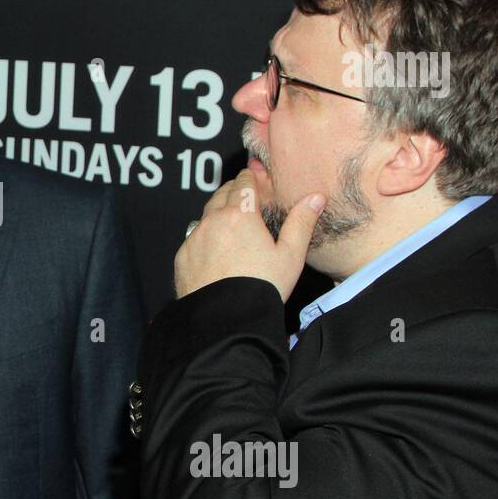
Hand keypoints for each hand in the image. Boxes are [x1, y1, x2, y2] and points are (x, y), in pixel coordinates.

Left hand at [173, 168, 324, 301]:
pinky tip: (215, 249)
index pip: (244, 183)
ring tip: (231, 222)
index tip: (254, 178)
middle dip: (234, 191)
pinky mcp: (182, 256)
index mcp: (240, 215)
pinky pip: (194, 237)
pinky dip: (205, 236)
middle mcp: (213, 221)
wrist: (226, 320)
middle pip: (222, 194)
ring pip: (206, 214)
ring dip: (217, 212)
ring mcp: (194, 238)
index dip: (251, 178)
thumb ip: (301, 223)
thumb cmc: (262, 288)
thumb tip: (315, 198)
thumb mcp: (290, 256)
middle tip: (245, 196)